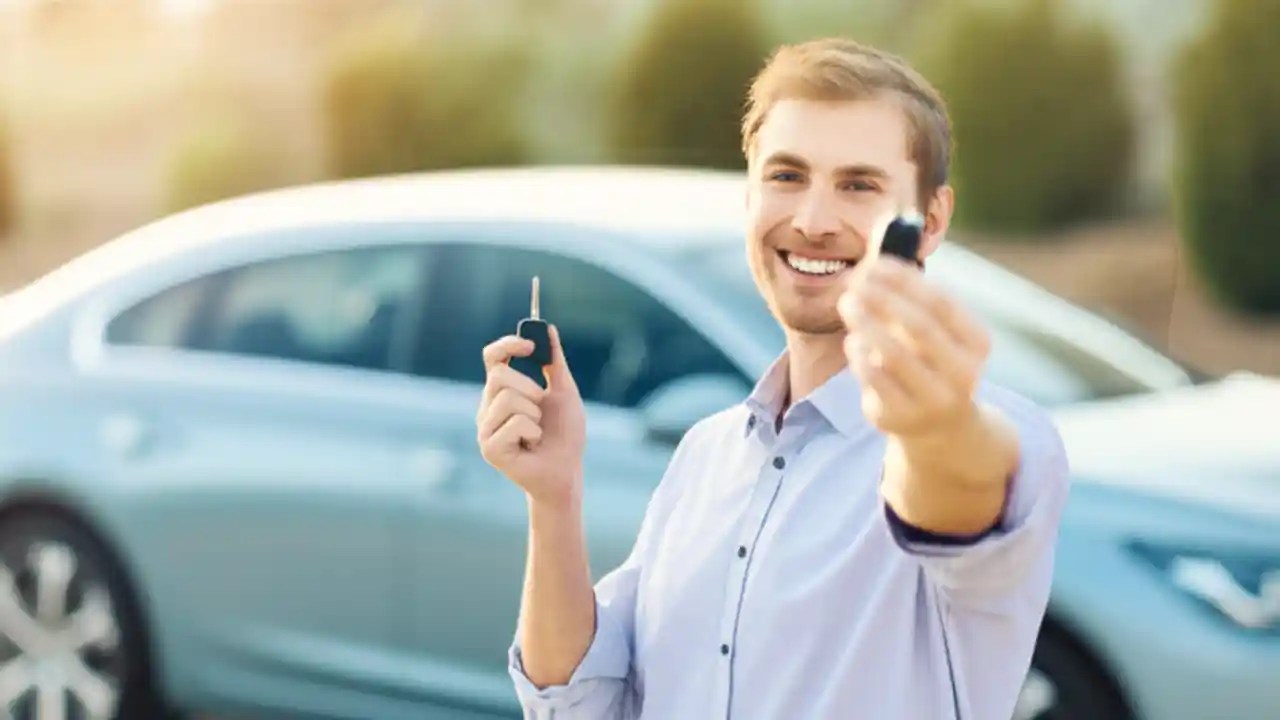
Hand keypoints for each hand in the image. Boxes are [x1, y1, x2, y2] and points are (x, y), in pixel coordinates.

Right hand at [477, 325, 585, 503]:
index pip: (493, 357)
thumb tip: (549, 329)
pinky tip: (532, 445)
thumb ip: (555, 363)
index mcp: (503, 390)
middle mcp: (488, 407)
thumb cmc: (565, 435)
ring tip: (537, 432)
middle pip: (499, 375)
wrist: (567, 472)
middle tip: (541, 411)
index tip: (529, 345)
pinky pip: (515, 423)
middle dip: (531, 389)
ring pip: (508, 398)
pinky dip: (533, 432)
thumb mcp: (565, 392)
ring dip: (535, 414)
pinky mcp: (489, 448)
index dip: (507, 344)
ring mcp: (485, 428)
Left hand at [837, 258, 990, 439]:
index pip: (940, 302)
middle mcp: (964, 373)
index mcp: (976, 343)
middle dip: (882, 300)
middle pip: (919, 327)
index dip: (904, 280)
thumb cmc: (928, 358)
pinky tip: (853, 342)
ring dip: (865, 324)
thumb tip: (885, 220)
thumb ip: (908, 281)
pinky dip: (860, 356)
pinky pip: (876, 380)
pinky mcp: (904, 418)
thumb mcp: (928, 323)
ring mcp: (935, 399)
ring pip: (894, 355)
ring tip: (847, 305)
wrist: (937, 424)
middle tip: (853, 284)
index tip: (873, 264)